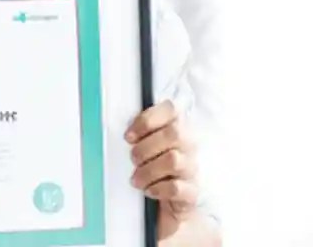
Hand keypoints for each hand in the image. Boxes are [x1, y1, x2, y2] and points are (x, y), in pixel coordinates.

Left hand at [125, 101, 199, 238]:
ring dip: (149, 170)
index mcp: (177, 126)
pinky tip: (149, 190)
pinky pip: (176, 187)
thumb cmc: (152, 167)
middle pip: (173, 134)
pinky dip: (158, 189)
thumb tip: (120, 127)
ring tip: (137, 178)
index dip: (147, 120)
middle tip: (133, 159)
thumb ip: (138, 133)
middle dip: (146, 147)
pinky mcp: (192, 190)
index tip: (129, 136)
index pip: (170, 110)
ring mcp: (192, 167)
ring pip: (174, 160)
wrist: (168, 202)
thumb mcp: (145, 146)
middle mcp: (188, 144)